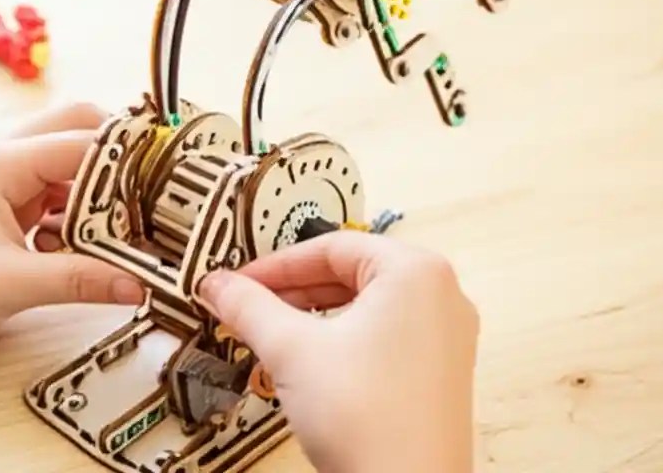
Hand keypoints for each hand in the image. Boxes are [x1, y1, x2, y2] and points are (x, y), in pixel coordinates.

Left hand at [0, 103, 144, 358]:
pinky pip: (55, 190)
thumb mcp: (12, 286)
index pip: (82, 142)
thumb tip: (141, 284)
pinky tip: (89, 244)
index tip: (168, 184)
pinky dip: (79, 210)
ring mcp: (1, 179)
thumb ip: (81, 279)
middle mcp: (2, 158)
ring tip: (130, 223)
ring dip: (100, 186)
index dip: (128, 161)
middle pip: (77, 127)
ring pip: (68, 160)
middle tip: (154, 191)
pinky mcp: (3, 204)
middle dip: (119, 156)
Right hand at [199, 233, 477, 472]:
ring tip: (271, 335)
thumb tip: (214, 283)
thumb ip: (250, 307)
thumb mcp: (292, 350)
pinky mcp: (443, 373)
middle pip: (353, 273)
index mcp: (416, 272)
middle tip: (247, 306)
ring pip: (368, 307)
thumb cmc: (361, 414)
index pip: (334, 247)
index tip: (235, 282)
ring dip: (316, 315)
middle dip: (294, 290)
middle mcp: (443, 294)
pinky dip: (344, 340)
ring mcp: (449, 337)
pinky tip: (310, 363)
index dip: (277, 264)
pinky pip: (386, 336)